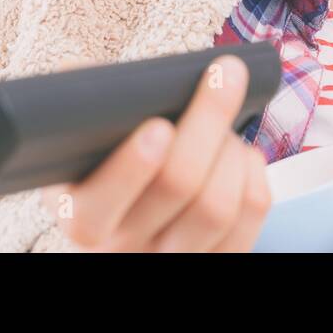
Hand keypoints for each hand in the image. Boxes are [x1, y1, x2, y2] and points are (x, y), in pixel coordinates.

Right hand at [38, 53, 271, 251]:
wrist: (142, 197)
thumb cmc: (113, 151)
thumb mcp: (85, 133)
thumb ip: (86, 105)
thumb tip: (89, 73)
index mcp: (79, 216)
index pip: (96, 209)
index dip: (131, 166)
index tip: (158, 125)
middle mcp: (122, 249)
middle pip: (177, 187)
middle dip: (208, 120)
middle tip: (225, 74)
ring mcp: (172, 259)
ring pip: (218, 205)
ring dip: (231, 147)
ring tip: (226, 119)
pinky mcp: (218, 258)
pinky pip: (250, 214)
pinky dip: (253, 172)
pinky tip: (240, 152)